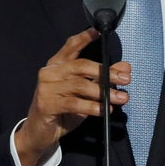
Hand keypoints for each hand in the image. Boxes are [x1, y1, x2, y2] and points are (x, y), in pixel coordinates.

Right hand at [13, 28, 130, 165]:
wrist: (39, 133)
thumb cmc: (62, 110)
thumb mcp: (86, 93)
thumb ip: (103, 78)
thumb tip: (125, 68)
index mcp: (57, 64)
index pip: (71, 45)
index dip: (84, 37)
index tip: (99, 31)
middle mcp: (50, 72)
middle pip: (80, 66)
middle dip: (105, 72)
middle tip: (125, 79)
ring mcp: (46, 88)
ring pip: (79, 85)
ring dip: (103, 92)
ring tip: (120, 98)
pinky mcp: (46, 104)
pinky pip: (74, 103)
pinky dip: (91, 106)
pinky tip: (104, 110)